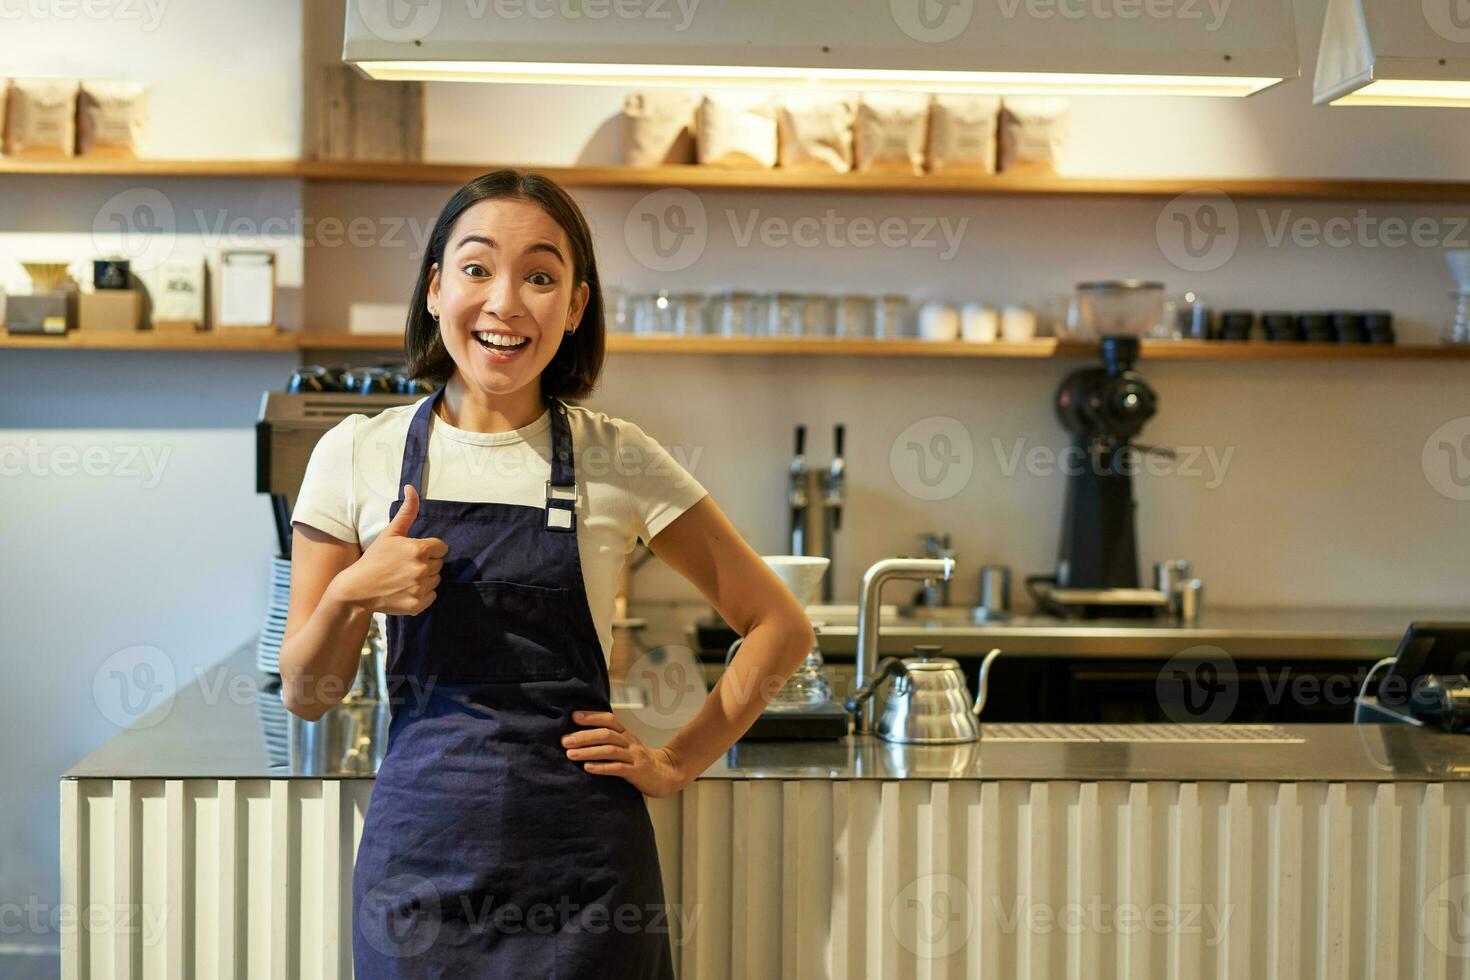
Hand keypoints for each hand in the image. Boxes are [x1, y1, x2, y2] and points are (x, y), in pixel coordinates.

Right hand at [327, 484, 446, 615]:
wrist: (356, 589)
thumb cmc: (373, 558)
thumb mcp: (390, 533)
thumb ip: (407, 511)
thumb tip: (411, 487)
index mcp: (419, 549)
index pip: (441, 547)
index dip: (428, 549)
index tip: (413, 553)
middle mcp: (423, 569)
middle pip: (439, 564)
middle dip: (426, 563)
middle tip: (405, 565)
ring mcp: (421, 588)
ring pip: (436, 580)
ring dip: (425, 579)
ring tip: (404, 577)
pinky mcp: (418, 605)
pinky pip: (432, 596)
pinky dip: (422, 594)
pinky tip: (405, 590)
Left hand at [562, 710, 688, 797]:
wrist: (666, 775)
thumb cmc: (640, 761)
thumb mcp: (627, 746)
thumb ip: (610, 740)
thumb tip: (582, 736)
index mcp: (627, 734)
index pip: (609, 720)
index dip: (592, 716)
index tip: (573, 717)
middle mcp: (630, 742)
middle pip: (606, 734)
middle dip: (584, 736)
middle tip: (565, 741)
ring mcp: (634, 757)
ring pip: (610, 750)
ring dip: (588, 751)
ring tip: (570, 754)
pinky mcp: (637, 772)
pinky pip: (618, 768)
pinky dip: (601, 767)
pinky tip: (587, 768)